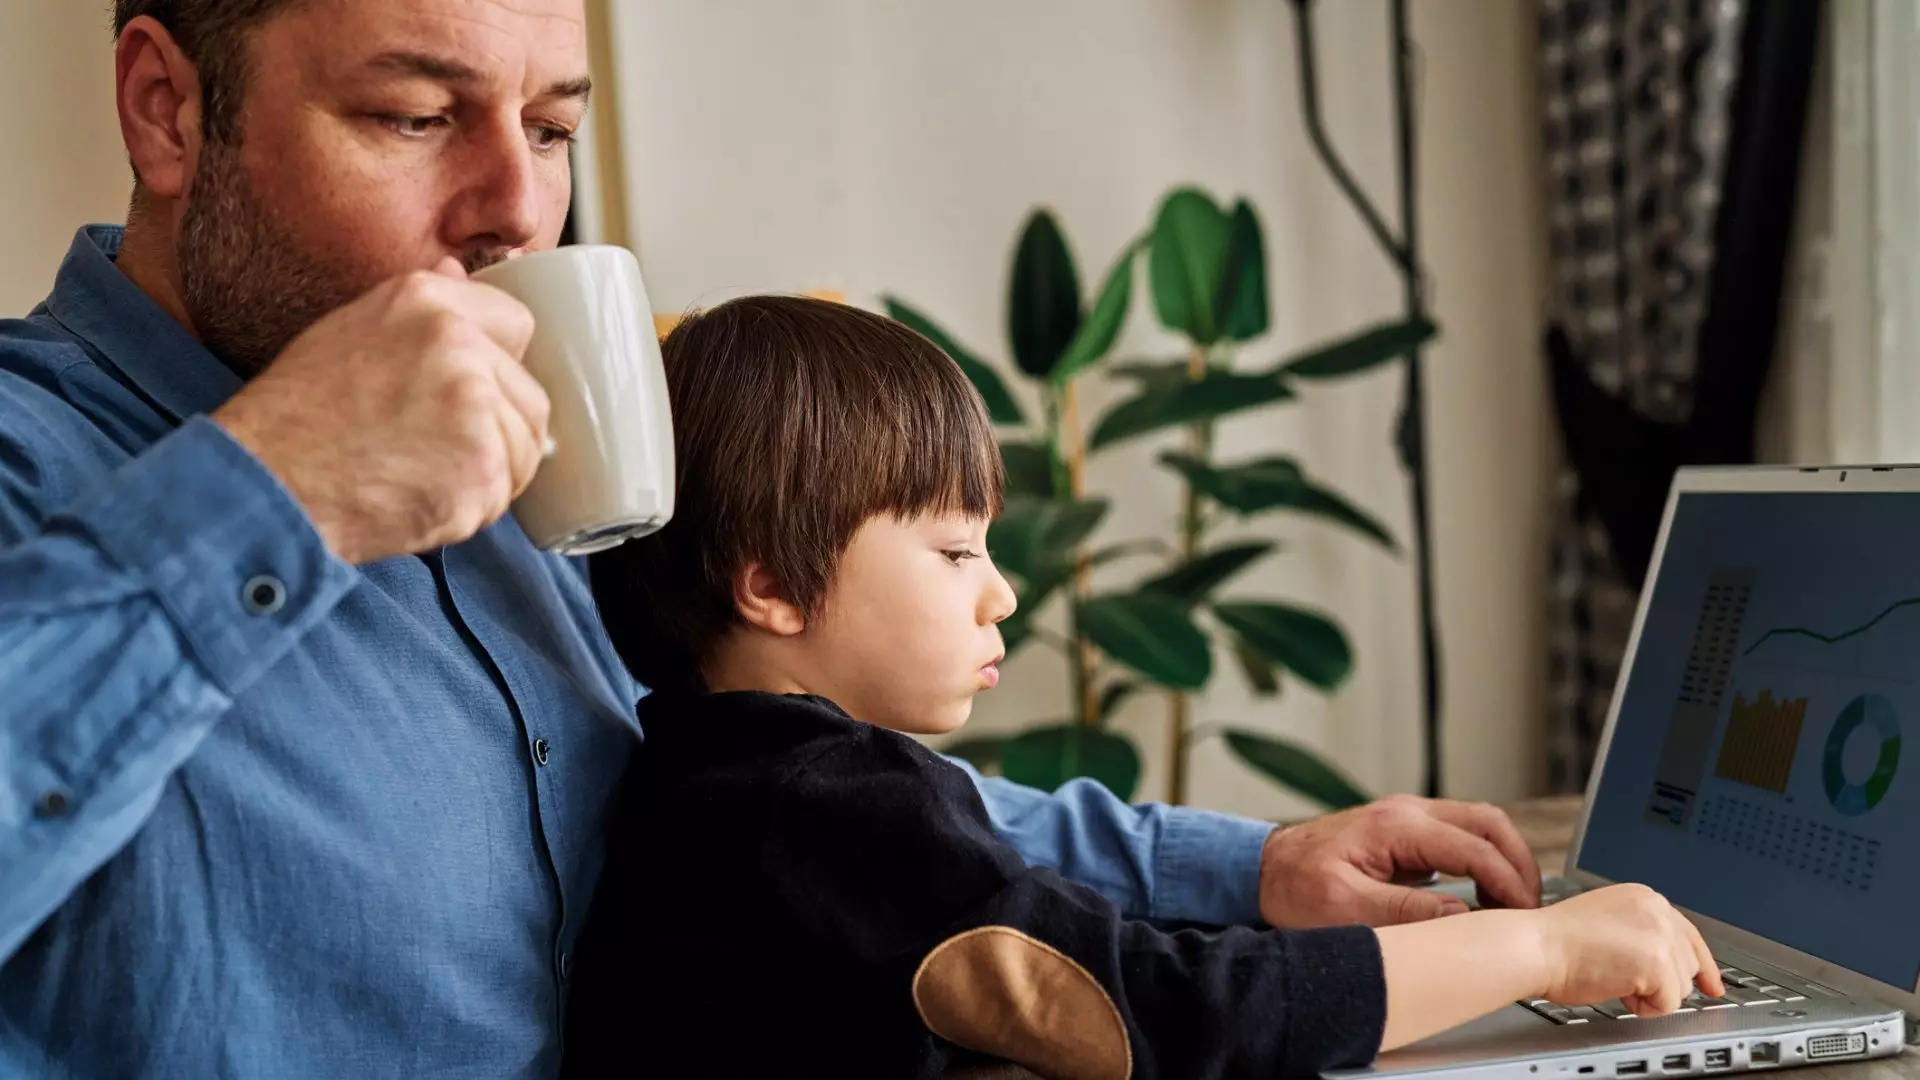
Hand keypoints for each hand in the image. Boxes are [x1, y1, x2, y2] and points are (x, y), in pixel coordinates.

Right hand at [213, 258, 547, 563]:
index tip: (465, 393)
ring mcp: (475, 408)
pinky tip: (420, 500)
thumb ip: (421, 307)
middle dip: (499, 430)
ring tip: (425, 475)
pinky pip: (503, 495)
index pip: (517, 325)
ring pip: (526, 448)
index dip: (497, 366)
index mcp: (427, 301)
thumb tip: (463, 272)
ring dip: (489, 472)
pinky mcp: (481, 470)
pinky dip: (471, 509)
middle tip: (439, 450)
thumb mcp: (352, 330)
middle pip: (531, 396)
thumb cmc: (300, 414)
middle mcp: (458, 345)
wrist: (266, 483)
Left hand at [1258, 794, 1541, 927]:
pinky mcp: (1404, 831)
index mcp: (1396, 826)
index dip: (1508, 882)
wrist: (1259, 870)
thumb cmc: (1293, 888)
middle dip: (1519, 863)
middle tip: (1530, 907)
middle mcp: (1407, 812)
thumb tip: (1461, 913)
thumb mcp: (1345, 908)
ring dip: (1504, 858)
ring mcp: (1407, 817)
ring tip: (1513, 903)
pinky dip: (1483, 858)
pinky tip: (1485, 892)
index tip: (1524, 916)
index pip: (1474, 847)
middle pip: (1488, 823)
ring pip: (1478, 824)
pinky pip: (1458, 835)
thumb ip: (1405, 910)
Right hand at [1531, 883, 1723, 1014]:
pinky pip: (1668, 1004)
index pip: (1688, 934)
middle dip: (1661, 981)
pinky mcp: (1659, 962)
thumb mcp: (1607, 921)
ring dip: (1650, 994)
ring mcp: (1660, 935)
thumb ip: (1640, 932)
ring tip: (1614, 980)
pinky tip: (1618, 990)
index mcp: (1645, 897)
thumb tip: (1665, 961)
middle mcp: (1658, 910)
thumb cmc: (1557, 941)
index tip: (1711, 984)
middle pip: (1687, 964)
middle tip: (1624, 981)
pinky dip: (1645, 1008)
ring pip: (1680, 987)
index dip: (1701, 965)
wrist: (1537, 946)